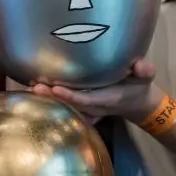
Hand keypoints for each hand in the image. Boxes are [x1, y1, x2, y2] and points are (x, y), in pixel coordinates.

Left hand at [31, 60, 159, 121]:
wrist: (136, 103)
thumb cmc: (138, 86)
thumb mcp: (146, 77)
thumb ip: (145, 70)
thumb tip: (140, 66)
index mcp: (107, 98)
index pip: (86, 99)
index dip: (71, 96)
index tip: (56, 89)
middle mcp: (93, 106)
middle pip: (70, 105)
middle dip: (52, 98)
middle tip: (34, 88)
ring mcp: (86, 109)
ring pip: (64, 106)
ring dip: (47, 99)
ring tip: (29, 88)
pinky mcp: (82, 106)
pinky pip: (64, 105)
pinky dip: (50, 99)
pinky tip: (33, 90)